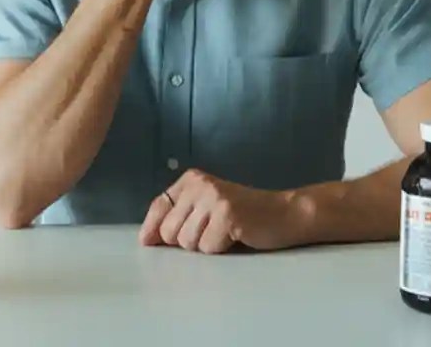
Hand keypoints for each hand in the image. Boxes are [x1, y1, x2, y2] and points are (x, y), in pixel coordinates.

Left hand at [139, 169, 302, 253]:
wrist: (284, 213)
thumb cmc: (244, 216)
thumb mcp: (206, 209)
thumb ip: (178, 217)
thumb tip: (145, 238)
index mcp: (192, 179)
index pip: (159, 206)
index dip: (152, 229)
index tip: (148, 242)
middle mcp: (200, 184)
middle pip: (170, 231)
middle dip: (187, 241)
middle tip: (211, 232)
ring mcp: (214, 198)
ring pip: (187, 242)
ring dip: (205, 246)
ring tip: (224, 233)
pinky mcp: (228, 214)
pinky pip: (208, 248)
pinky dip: (221, 250)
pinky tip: (236, 237)